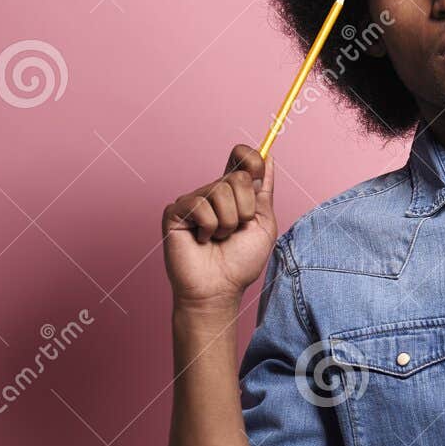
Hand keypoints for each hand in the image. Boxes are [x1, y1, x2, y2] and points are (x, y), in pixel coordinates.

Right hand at [161, 143, 276, 309]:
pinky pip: (200, 206)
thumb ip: (264, 191)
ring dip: (227, 223)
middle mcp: (213, 192)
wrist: (220, 289)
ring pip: (220, 191)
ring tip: (218, 238)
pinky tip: (201, 240)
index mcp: (235, 192)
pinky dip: (209, 228)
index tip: (258, 174)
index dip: (252, 159)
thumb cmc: (241, 262)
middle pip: (238, 176)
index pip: (242, 157)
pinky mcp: (176, 211)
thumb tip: (268, 158)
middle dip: (245, 209)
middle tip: (235, 230)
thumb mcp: (263, 223)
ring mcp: (194, 200)